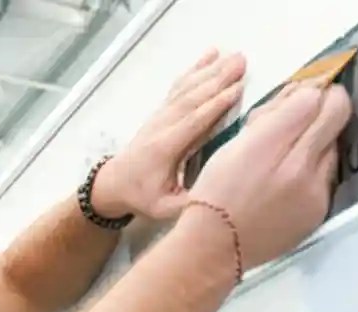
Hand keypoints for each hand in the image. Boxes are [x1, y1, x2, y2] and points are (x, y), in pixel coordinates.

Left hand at [89, 49, 245, 220]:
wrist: (114, 183)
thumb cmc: (142, 197)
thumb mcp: (163, 209)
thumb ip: (188, 203)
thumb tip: (217, 195)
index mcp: (164, 149)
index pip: (192, 123)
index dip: (214, 106)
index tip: (237, 90)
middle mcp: (162, 127)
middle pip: (193, 98)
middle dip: (218, 79)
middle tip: (243, 62)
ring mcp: (161, 116)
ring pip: (187, 89)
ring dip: (212, 71)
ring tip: (235, 57)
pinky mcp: (162, 111)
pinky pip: (180, 87)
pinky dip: (196, 69)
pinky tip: (211, 55)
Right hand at [188, 81, 352, 269]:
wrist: (215, 247)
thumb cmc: (216, 194)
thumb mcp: (233, 144)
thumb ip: (272, 115)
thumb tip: (303, 92)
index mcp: (270, 144)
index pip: (314, 97)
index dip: (314, 87)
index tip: (310, 87)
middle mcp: (299, 167)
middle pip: (335, 115)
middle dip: (327, 104)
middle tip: (311, 108)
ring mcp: (313, 191)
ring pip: (333, 146)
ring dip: (319, 140)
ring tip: (292, 151)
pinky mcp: (318, 210)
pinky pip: (327, 176)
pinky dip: (315, 170)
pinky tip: (292, 178)